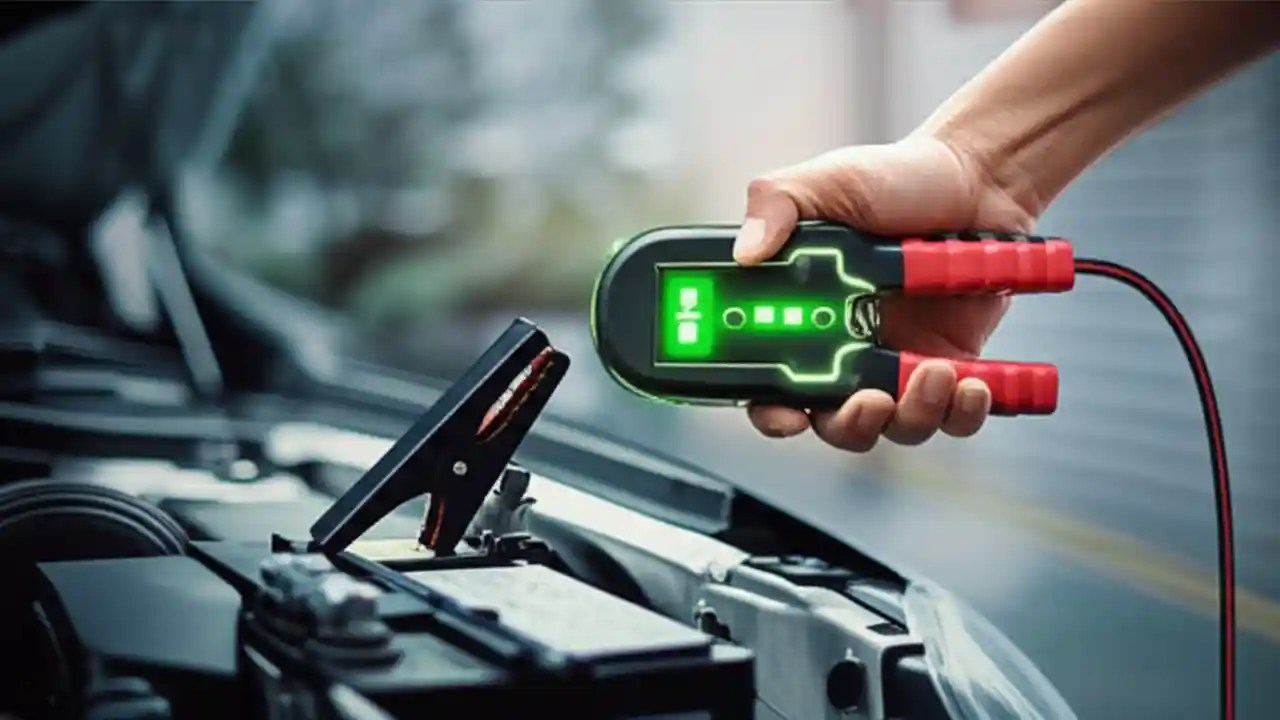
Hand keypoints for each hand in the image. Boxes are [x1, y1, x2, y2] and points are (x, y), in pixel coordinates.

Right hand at [736, 135, 1037, 451]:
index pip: (771, 385)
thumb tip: (745, 250)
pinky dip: (965, 414)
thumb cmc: (896, 178)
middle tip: (870, 401)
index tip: (789, 416)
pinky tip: (974, 386)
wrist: (978, 178)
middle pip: (833, 422)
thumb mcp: (827, 181)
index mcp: (804, 316)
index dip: (772, 413)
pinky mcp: (952, 367)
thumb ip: (775, 204)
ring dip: (914, 416)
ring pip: (896, 427)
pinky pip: (954, 416)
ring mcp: (899, 363)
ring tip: (935, 374)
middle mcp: (846, 350)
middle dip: (850, 425)